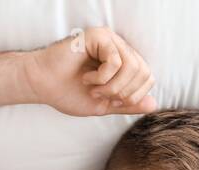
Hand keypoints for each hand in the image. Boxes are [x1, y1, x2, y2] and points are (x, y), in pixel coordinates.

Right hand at [22, 26, 155, 116]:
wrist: (43, 86)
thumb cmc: (68, 93)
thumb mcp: (103, 104)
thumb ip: (127, 104)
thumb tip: (154, 105)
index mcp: (123, 63)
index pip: (148, 77)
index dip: (135, 95)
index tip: (112, 101)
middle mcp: (120, 49)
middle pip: (143, 72)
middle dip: (123, 93)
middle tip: (101, 96)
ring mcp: (110, 40)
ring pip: (132, 66)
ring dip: (112, 86)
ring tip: (93, 88)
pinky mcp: (99, 36)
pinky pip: (116, 60)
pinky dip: (102, 77)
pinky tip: (87, 78)